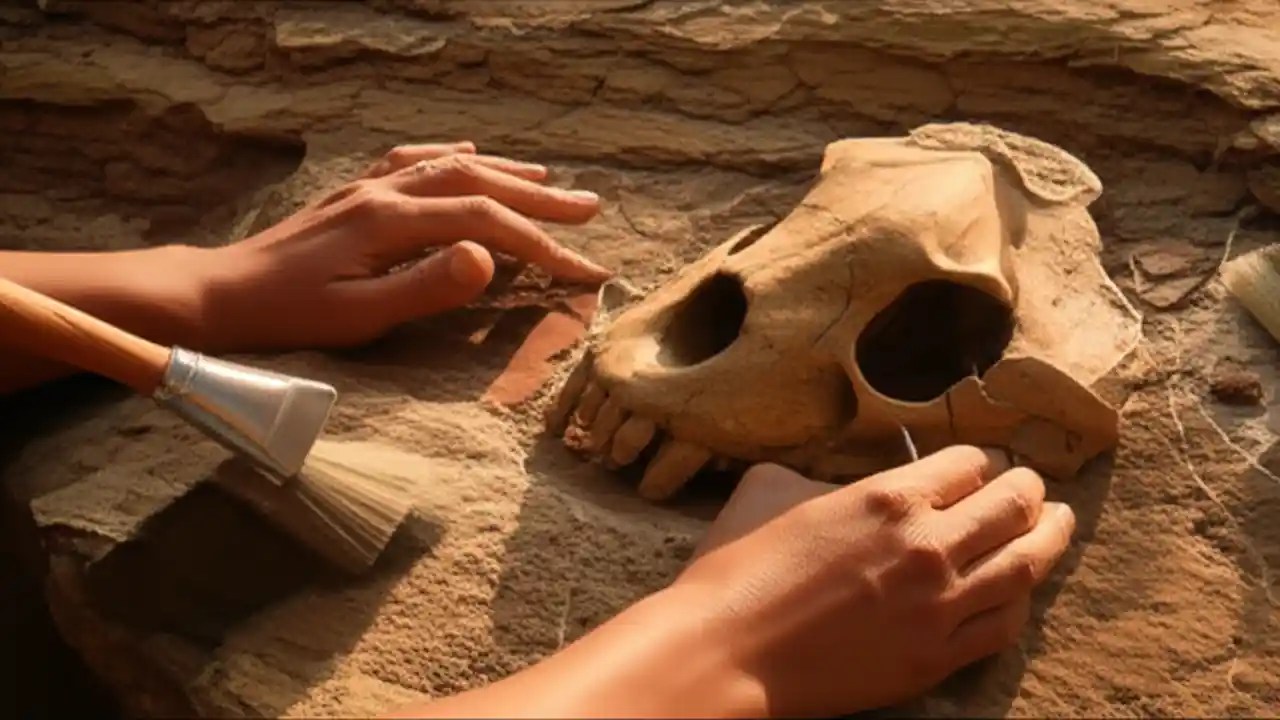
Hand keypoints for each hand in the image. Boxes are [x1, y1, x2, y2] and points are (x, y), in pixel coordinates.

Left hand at [196, 141, 609, 351]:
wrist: (220, 293)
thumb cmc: (289, 315)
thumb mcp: (360, 316)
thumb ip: (426, 286)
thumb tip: (489, 258)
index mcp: (391, 222)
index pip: (486, 224)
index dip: (540, 245)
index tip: (582, 270)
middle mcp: (384, 191)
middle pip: (478, 182)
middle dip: (540, 200)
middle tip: (591, 209)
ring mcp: (368, 185)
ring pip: (452, 165)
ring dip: (505, 172)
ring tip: (550, 183)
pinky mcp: (354, 193)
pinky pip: (414, 159)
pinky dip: (452, 156)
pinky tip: (468, 152)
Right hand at [676, 447, 1074, 716]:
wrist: (726, 651)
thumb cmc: (737, 567)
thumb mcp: (769, 488)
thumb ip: (820, 473)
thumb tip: (840, 480)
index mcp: (890, 497)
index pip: (970, 464)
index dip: (981, 462)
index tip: (983, 466)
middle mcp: (929, 547)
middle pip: (1014, 506)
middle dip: (1030, 489)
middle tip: (1033, 487)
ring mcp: (938, 608)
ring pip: (1026, 564)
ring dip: (1050, 537)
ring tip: (1058, 525)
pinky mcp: (934, 659)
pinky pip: (1003, 626)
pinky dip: (1021, 601)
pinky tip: (1021, 591)